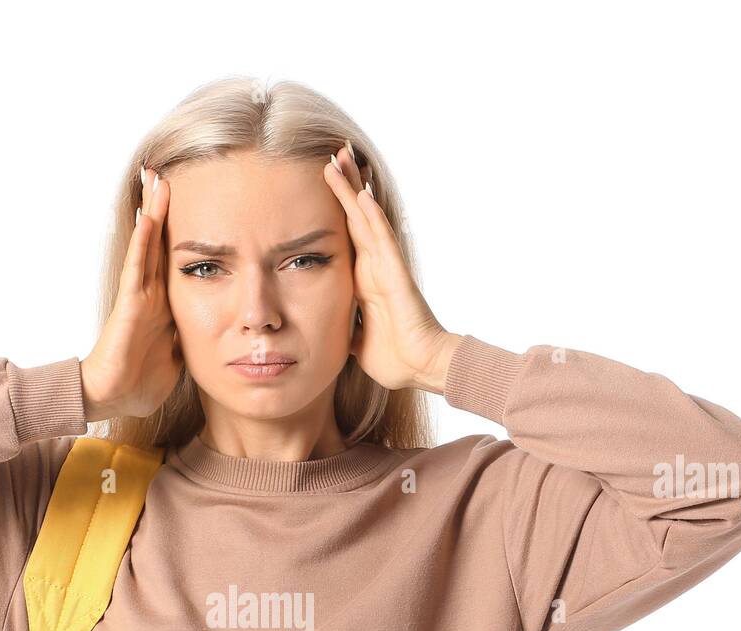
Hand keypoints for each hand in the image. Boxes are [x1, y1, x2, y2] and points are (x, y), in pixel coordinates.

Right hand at [79, 165, 181, 420]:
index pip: (177, 263)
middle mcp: (151, 296)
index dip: (184, 235)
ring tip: (155, 180)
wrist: (112, 400)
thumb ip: (189, 342)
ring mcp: (139, 298)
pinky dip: (142, 244)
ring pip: (147, 247)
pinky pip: (137, 270)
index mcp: (164, 308)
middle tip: (166, 174)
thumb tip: (212, 338)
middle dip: (162, 210)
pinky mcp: (129, 308)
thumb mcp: (176, 359)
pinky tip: (146, 219)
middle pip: (160, 244)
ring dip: (151, 213)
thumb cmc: (139, 384)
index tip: (195, 206)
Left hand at [323, 143, 459, 392]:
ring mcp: (385, 267)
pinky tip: (360, 195)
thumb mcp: (353, 340)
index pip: (345, 235)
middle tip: (332, 152)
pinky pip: (382, 241)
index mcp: (362, 279)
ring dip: (353, 189)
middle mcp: (373, 266)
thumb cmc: (393, 358)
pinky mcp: (396, 275)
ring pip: (367, 220)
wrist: (418, 368)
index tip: (321, 183)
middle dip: (345, 185)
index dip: (335, 208)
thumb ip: (341, 326)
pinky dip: (371, 218)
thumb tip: (322, 327)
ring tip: (341, 157)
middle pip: (356, 216)